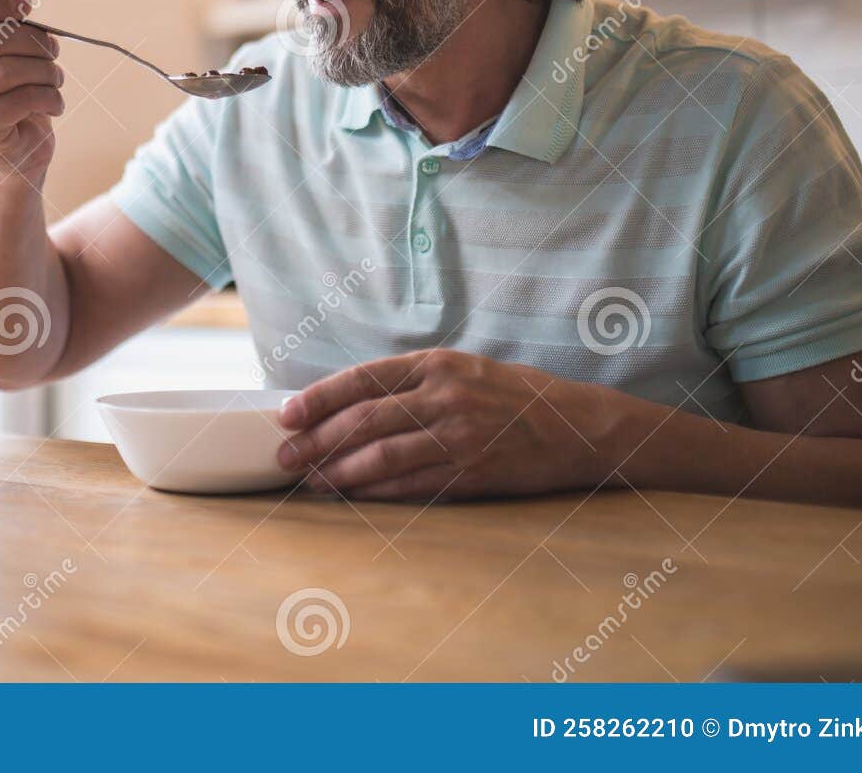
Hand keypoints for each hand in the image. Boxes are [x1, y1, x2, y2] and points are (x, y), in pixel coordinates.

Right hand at [0, 0, 63, 186]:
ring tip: (56, 78)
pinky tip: (53, 102)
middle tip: (53, 49)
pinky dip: (48, 97)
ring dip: (46, 71)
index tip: (27, 7)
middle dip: (34, 40)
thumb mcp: (5, 46)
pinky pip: (20, 100)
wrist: (16, 150)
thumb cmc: (12, 90)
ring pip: (8, 70)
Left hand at [275, 349, 632, 501]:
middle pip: (363, 420)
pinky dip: (374, 494)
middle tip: (285, 456)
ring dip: (338, 472)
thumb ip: (410, 382)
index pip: (362, 379)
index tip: (286, 415)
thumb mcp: (461, 369)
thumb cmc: (511, 395)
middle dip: (316, 440)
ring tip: (310, 481)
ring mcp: (459, 436)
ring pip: (381, 457)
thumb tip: (345, 403)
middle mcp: (445, 397)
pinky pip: (410, 486)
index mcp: (438, 364)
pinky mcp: (471, 473)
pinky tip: (351, 498)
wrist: (576, 426)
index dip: (318, 398)